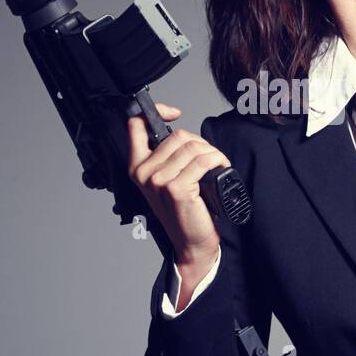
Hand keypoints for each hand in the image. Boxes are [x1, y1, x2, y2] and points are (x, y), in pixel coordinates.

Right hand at [126, 103, 228, 263]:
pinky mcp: (177, 188)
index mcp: (137, 167)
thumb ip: (165, 157)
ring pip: (192, 147)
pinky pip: (203, 160)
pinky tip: (220, 169)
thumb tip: (181, 134)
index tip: (173, 113)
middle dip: (199, 143)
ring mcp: (158, 180)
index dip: (156, 112)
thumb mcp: (166, 181)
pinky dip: (218, 160)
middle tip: (207, 159)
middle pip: (178, 136)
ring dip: (211, 153)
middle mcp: (143, 173)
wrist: (192, 243)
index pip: (136, 126)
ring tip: (214, 166)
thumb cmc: (183, 212)